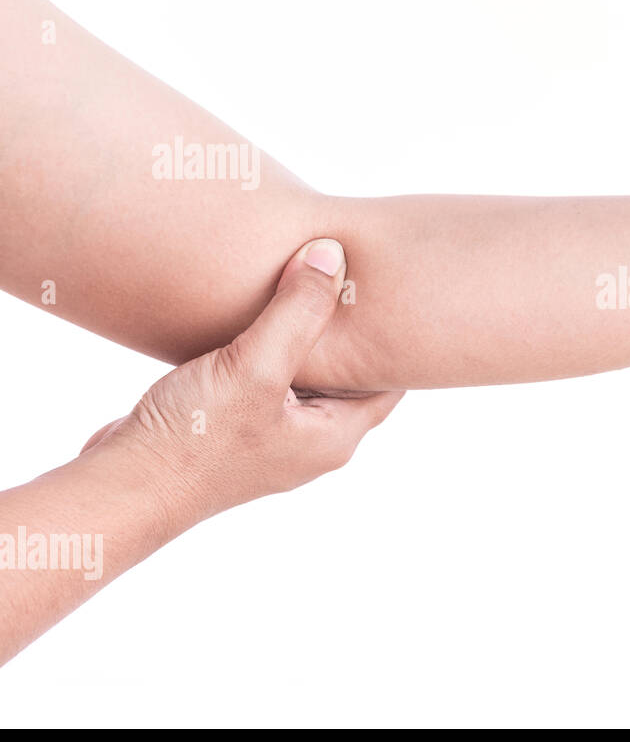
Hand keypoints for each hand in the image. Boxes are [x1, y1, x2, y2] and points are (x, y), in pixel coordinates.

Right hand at [81, 238, 404, 521]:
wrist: (123, 486)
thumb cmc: (195, 438)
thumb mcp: (257, 366)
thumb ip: (298, 312)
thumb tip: (334, 255)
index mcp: (334, 437)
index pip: (388, 382)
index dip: (394, 340)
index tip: (395, 294)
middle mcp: (310, 442)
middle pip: (349, 378)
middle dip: (353, 336)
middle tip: (357, 281)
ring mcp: (271, 438)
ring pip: (306, 377)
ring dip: (306, 340)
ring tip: (310, 288)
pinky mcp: (233, 429)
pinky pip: (266, 381)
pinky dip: (268, 351)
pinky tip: (256, 319)